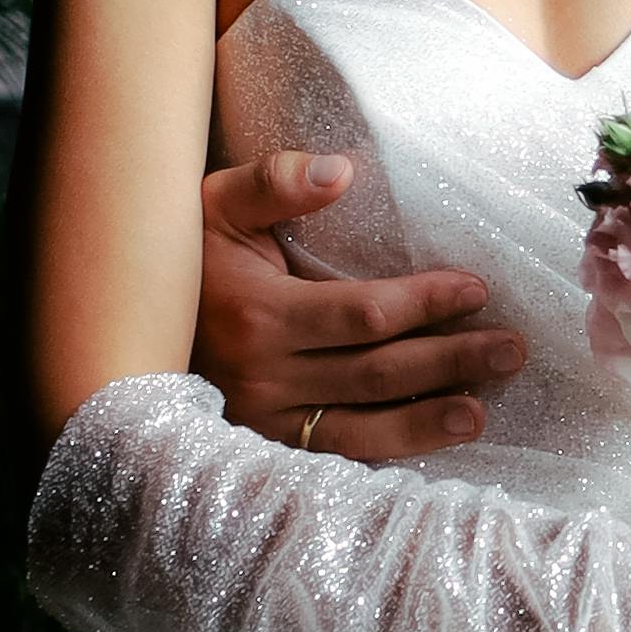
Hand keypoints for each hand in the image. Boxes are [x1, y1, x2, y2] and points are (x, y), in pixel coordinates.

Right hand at [193, 154, 528, 456]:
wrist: (118, 325)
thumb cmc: (185, 257)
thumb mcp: (213, 204)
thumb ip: (274, 180)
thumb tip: (340, 171)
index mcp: (256, 315)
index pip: (361, 315)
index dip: (424, 304)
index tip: (477, 289)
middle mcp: (260, 378)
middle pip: (375, 375)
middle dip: (450, 361)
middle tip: (512, 349)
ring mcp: (261, 423)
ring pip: (358, 433)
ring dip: (426, 424)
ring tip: (482, 412)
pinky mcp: (263, 451)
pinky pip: (334, 460)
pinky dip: (385, 456)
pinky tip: (430, 449)